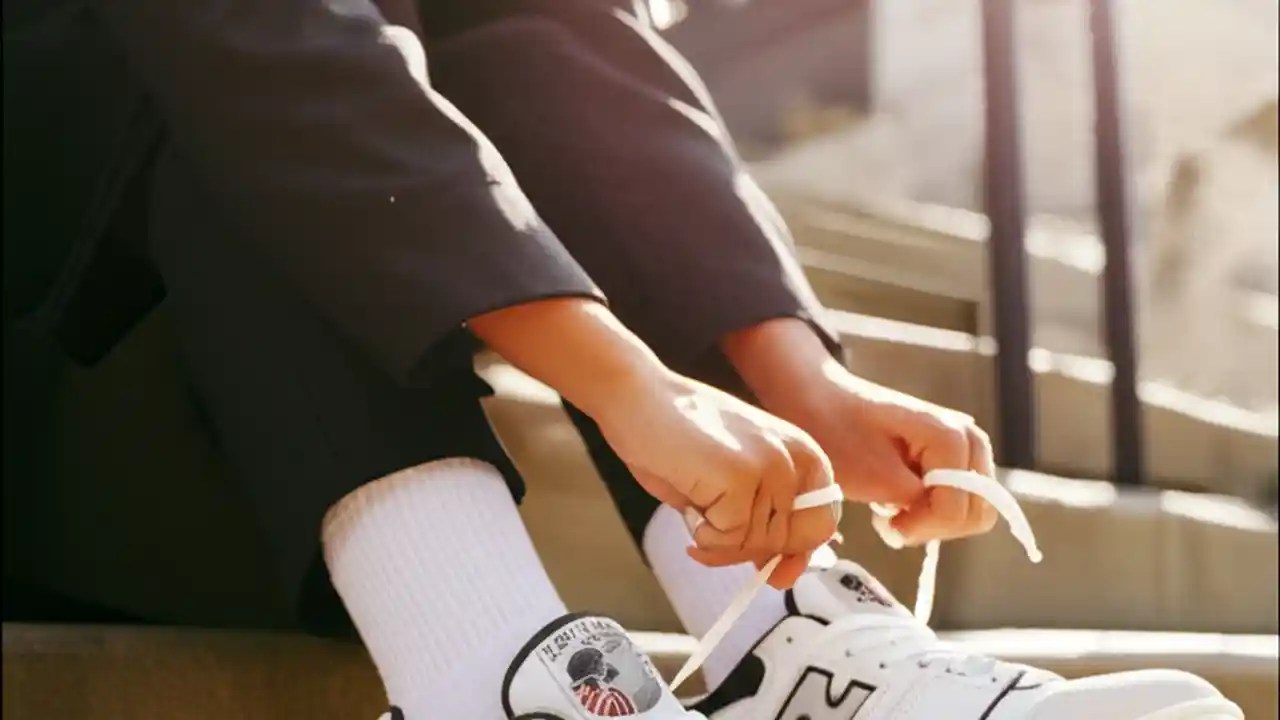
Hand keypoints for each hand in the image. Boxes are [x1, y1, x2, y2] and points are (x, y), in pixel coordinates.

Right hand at [468, 299, 838, 587]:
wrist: (637, 397)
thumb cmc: (678, 439)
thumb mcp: (735, 484)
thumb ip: (765, 519)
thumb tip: (785, 572)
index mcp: (803, 454)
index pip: (822, 523)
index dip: (797, 551)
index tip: (775, 571)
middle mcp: (795, 458)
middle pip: (788, 542)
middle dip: (744, 552)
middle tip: (707, 537)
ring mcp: (770, 467)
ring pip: (755, 544)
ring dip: (718, 544)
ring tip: (693, 512)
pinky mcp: (740, 477)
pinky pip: (728, 539)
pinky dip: (702, 537)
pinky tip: (687, 509)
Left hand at [798, 375, 998, 545]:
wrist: (821, 403)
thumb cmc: (837, 433)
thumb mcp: (869, 473)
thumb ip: (914, 498)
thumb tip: (944, 521)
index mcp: (950, 436)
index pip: (956, 510)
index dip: (921, 526)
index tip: (883, 524)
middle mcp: (970, 439)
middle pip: (976, 513)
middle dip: (932, 526)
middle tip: (890, 520)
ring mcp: (967, 449)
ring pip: (972, 513)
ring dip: (932, 521)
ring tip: (890, 508)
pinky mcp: (956, 461)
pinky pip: (960, 503)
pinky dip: (931, 513)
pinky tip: (898, 501)